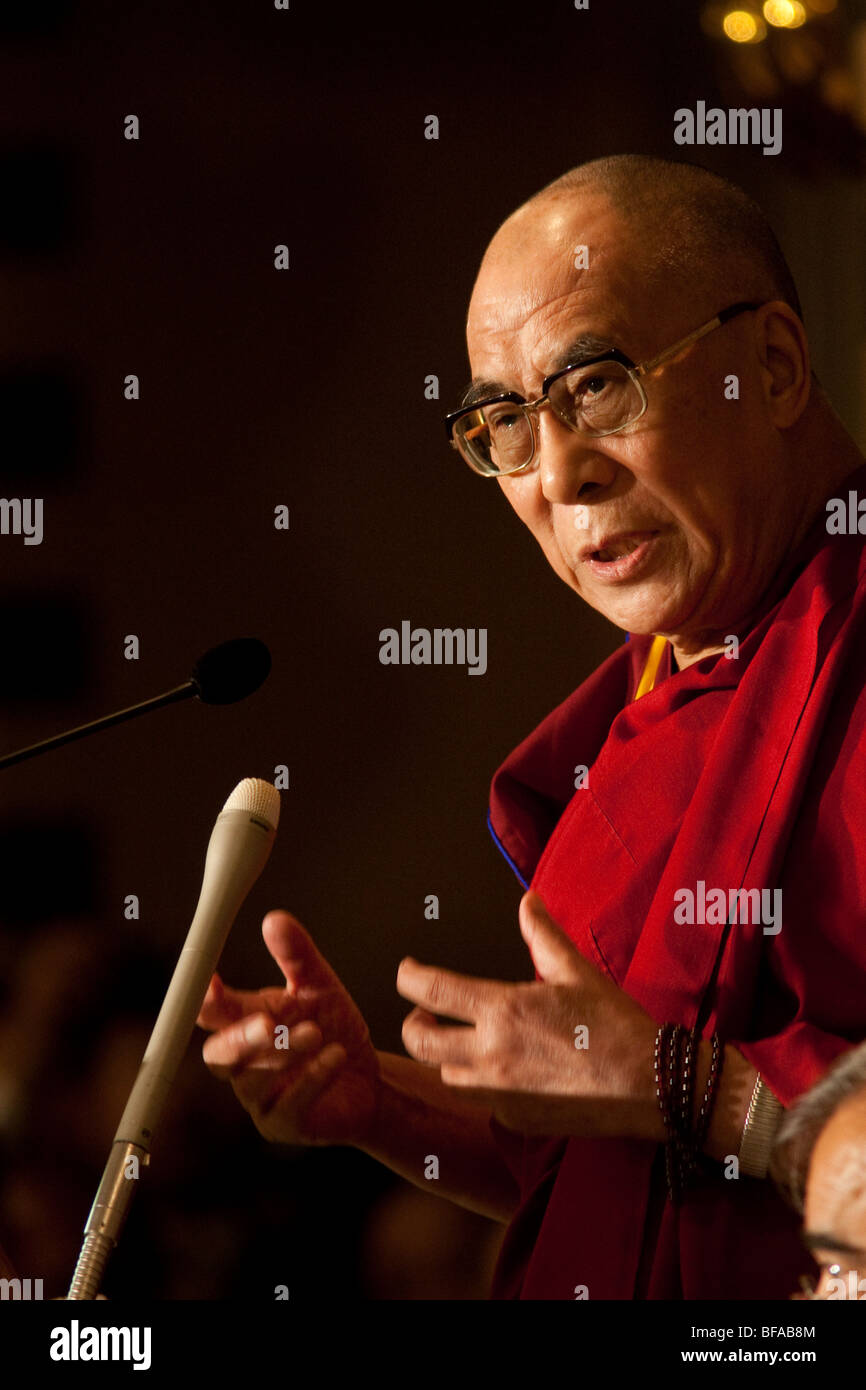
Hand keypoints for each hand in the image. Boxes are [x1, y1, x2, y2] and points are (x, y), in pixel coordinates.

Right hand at [198, 911, 379, 1146]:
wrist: (371, 1080)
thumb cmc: (334, 1030)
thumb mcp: (321, 987)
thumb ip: (296, 956)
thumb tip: (274, 919)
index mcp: (245, 1024)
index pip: (211, 1015)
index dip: (205, 1002)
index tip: (212, 985)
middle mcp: (243, 1063)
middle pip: (218, 1056)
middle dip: (240, 1039)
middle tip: (268, 1023)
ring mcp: (259, 1098)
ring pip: (252, 1080)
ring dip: (284, 1054)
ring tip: (317, 1034)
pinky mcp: (282, 1125)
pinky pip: (287, 1106)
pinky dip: (311, 1079)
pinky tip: (335, 1058)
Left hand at [397, 891, 661, 1140]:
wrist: (649, 1086)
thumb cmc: (614, 1024)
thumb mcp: (577, 971)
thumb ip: (542, 935)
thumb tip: (527, 900)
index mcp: (503, 1010)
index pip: (430, 991)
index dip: (408, 977)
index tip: (407, 970)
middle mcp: (491, 1055)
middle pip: (419, 1042)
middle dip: (413, 1023)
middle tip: (425, 1013)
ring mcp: (500, 1093)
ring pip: (446, 1074)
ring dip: (445, 1055)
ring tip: (461, 1039)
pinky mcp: (515, 1120)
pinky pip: (481, 1101)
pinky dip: (482, 1083)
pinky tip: (503, 1070)